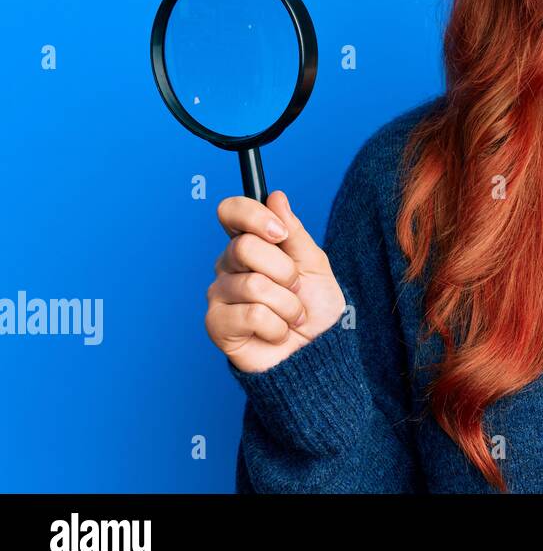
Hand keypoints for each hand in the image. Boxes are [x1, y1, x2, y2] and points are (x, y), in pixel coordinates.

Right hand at [205, 190, 345, 372]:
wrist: (318, 353)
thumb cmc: (315, 309)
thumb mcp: (314, 264)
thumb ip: (294, 232)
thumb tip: (276, 197)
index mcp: (250, 245)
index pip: (231, 212)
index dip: (253, 216)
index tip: (280, 234)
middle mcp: (228, 266)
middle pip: (245, 247)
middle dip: (284, 271)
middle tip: (295, 288)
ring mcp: (219, 295)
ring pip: (253, 284)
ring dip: (288, 304)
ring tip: (292, 316)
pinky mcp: (217, 325)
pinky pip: (252, 314)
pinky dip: (278, 326)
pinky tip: (277, 333)